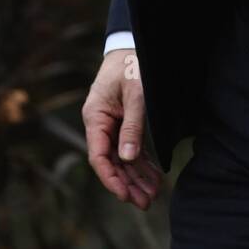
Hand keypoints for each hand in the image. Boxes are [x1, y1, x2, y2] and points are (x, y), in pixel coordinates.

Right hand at [82, 49, 163, 207]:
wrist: (133, 44)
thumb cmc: (132, 64)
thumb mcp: (135, 93)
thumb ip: (131, 125)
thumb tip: (127, 158)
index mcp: (95, 117)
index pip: (98, 156)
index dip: (111, 178)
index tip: (125, 195)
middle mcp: (100, 124)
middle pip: (111, 162)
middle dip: (127, 184)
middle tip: (145, 203)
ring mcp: (112, 124)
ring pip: (122, 158)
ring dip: (136, 177)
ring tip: (152, 196)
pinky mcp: (124, 122)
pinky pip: (131, 148)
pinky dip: (142, 163)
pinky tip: (154, 178)